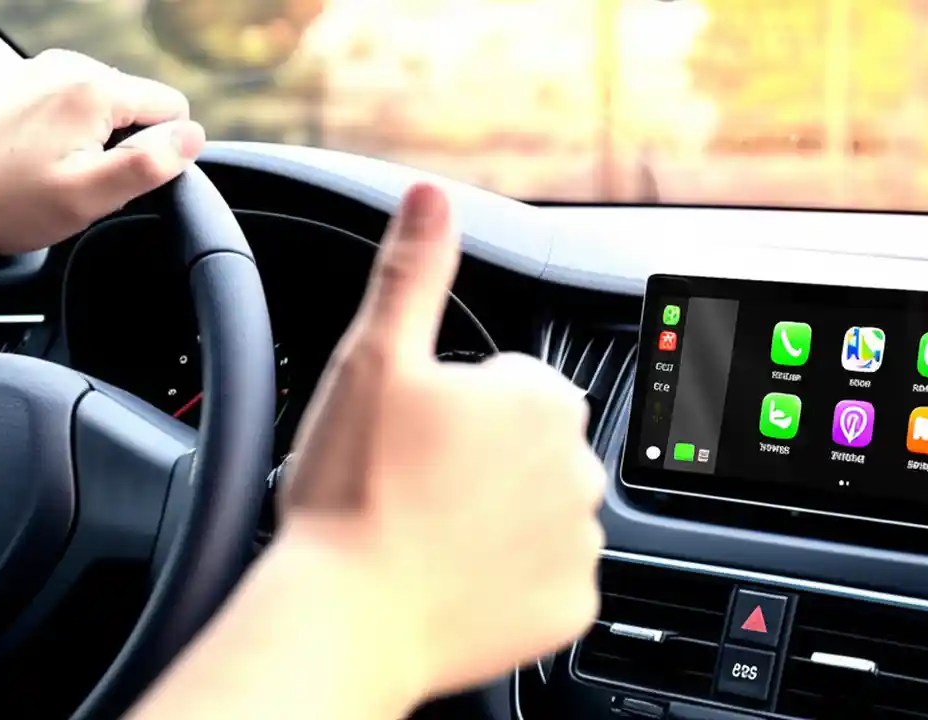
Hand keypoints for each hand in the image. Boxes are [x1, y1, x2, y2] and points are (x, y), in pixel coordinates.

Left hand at [0, 49, 204, 255]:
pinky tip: (43, 157)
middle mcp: (69, 68)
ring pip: (112, 106)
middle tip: (84, 178)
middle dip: (128, 145)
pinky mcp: (27, 84)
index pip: (174, 108)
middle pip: (142, 105)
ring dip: (100, 140)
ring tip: (60, 168)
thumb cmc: (7, 202)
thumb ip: (151, 164)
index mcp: (92, 90)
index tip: (118, 176)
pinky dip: (74, 132)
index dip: (161, 151)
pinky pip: (80, 105)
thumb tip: (193, 136)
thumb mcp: (90, 195)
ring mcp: (44, 72)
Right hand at [278, 183, 604, 703]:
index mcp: (542, 397)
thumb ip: (414, 271)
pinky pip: (549, 577)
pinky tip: (460, 576)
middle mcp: (580, 465)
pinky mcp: (573, 604)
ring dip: (503, 517)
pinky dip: (514, 578)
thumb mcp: (376, 358)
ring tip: (433, 531)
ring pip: (542, 511)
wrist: (346, 616)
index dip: (459, 405)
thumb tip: (431, 195)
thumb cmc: (355, 488)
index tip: (418, 434)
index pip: (514, 383)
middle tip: (419, 484)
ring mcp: (581, 540)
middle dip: (487, 459)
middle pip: (533, 448)